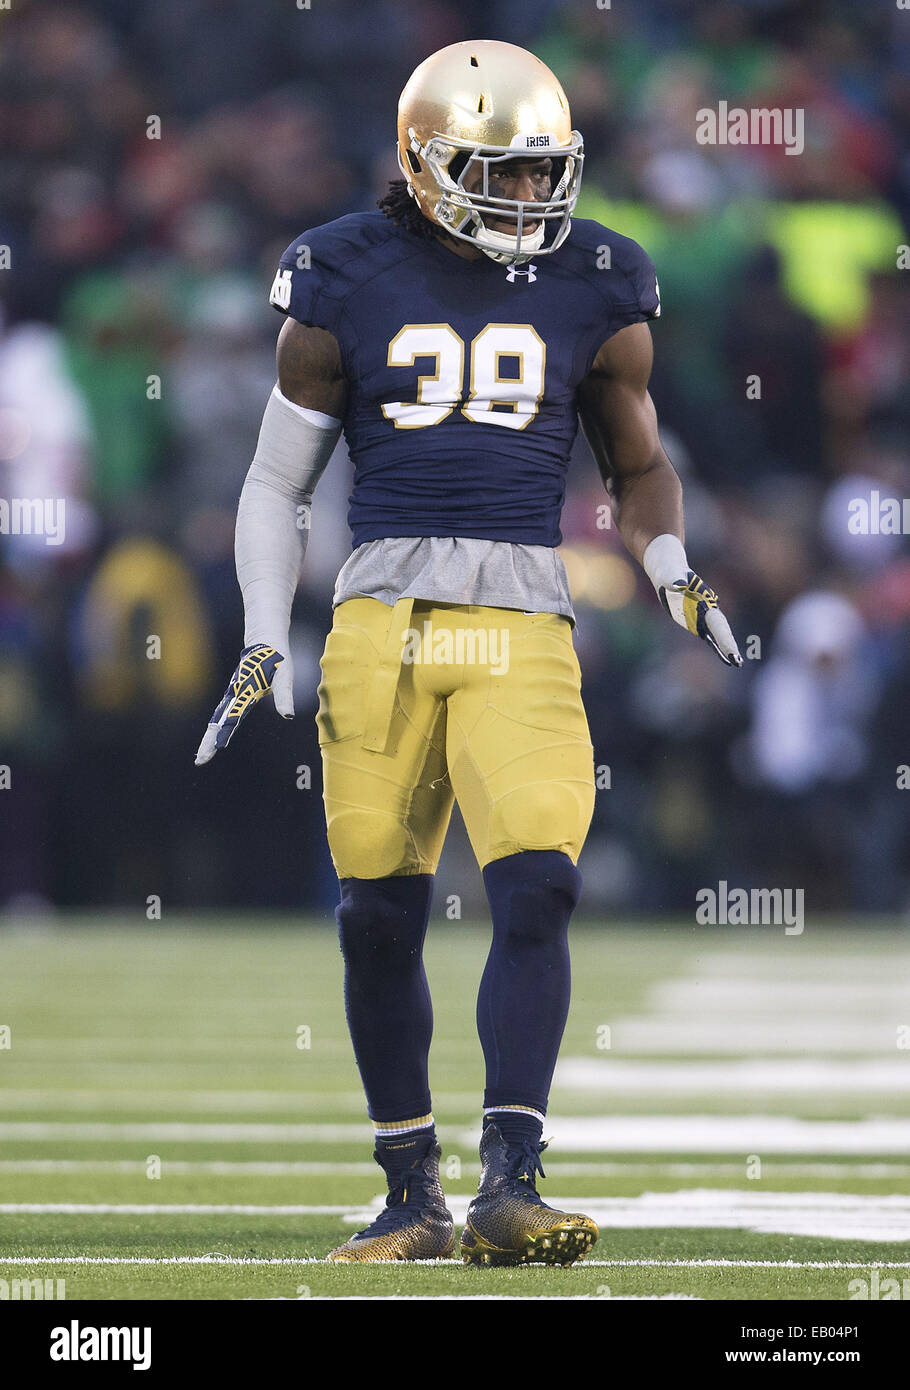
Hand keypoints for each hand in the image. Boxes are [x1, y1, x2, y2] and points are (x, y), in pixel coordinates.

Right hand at [194, 643, 293, 764]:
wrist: (264, 639)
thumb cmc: (276, 657)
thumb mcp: (285, 676)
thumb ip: (285, 695)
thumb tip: (289, 715)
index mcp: (245, 691)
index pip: (232, 717)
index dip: (224, 734)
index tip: (217, 749)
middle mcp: (235, 694)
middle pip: (218, 722)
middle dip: (209, 741)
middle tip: (201, 761)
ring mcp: (233, 694)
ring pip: (217, 718)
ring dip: (210, 737)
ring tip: (203, 755)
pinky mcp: (234, 694)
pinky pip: (222, 714)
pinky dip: (215, 727)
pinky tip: (214, 736)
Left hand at [658, 570, 742, 666]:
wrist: (668, 568)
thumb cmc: (668, 570)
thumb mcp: (668, 575)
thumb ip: (673, 580)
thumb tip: (677, 585)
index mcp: (704, 601)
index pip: (717, 623)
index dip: (725, 638)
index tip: (732, 653)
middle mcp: (707, 610)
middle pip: (721, 630)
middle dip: (729, 645)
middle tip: (738, 662)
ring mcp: (701, 616)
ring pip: (717, 635)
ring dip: (725, 648)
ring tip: (736, 663)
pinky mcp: (694, 620)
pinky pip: (708, 635)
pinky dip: (716, 646)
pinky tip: (724, 658)